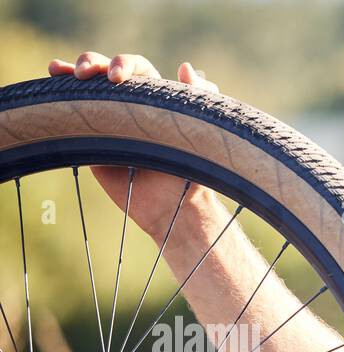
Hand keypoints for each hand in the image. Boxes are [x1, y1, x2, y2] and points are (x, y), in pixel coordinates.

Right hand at [47, 52, 221, 240]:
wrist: (172, 208)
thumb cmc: (192, 172)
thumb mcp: (202, 133)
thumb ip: (199, 98)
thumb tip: (185, 67)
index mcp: (156, 97)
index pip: (138, 68)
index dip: (126, 64)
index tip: (117, 78)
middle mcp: (130, 103)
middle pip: (106, 70)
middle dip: (94, 63)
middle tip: (88, 74)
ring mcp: (108, 117)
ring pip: (87, 85)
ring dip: (72, 70)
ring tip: (60, 70)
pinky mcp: (91, 136)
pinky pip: (73, 111)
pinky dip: (60, 92)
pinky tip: (53, 78)